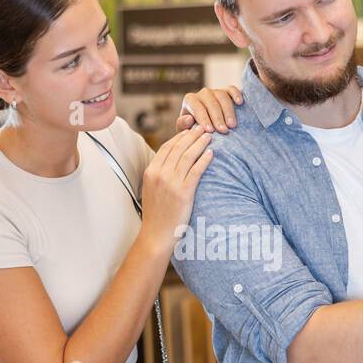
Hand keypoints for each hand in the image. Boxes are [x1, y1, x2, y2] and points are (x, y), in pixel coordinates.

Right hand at [139, 125, 213, 252]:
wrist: (156, 235)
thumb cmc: (157, 214)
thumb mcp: (152, 189)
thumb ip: (159, 173)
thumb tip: (172, 161)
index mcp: (150, 171)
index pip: (167, 147)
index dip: (180, 137)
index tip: (190, 131)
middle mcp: (160, 174)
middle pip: (178, 147)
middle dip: (192, 135)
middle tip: (203, 127)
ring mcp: (171, 183)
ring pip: (188, 156)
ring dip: (200, 143)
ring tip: (209, 136)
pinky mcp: (184, 192)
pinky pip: (196, 170)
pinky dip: (205, 159)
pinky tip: (211, 153)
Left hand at [176, 86, 242, 134]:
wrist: (204, 127)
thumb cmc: (193, 130)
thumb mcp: (184, 130)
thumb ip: (183, 125)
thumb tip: (189, 118)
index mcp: (190, 100)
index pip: (197, 107)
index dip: (204, 119)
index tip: (210, 131)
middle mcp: (202, 93)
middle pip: (211, 102)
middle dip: (217, 117)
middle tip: (223, 131)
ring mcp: (215, 91)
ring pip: (222, 96)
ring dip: (228, 111)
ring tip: (232, 125)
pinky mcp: (226, 91)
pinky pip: (231, 89)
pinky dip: (236, 94)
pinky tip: (240, 103)